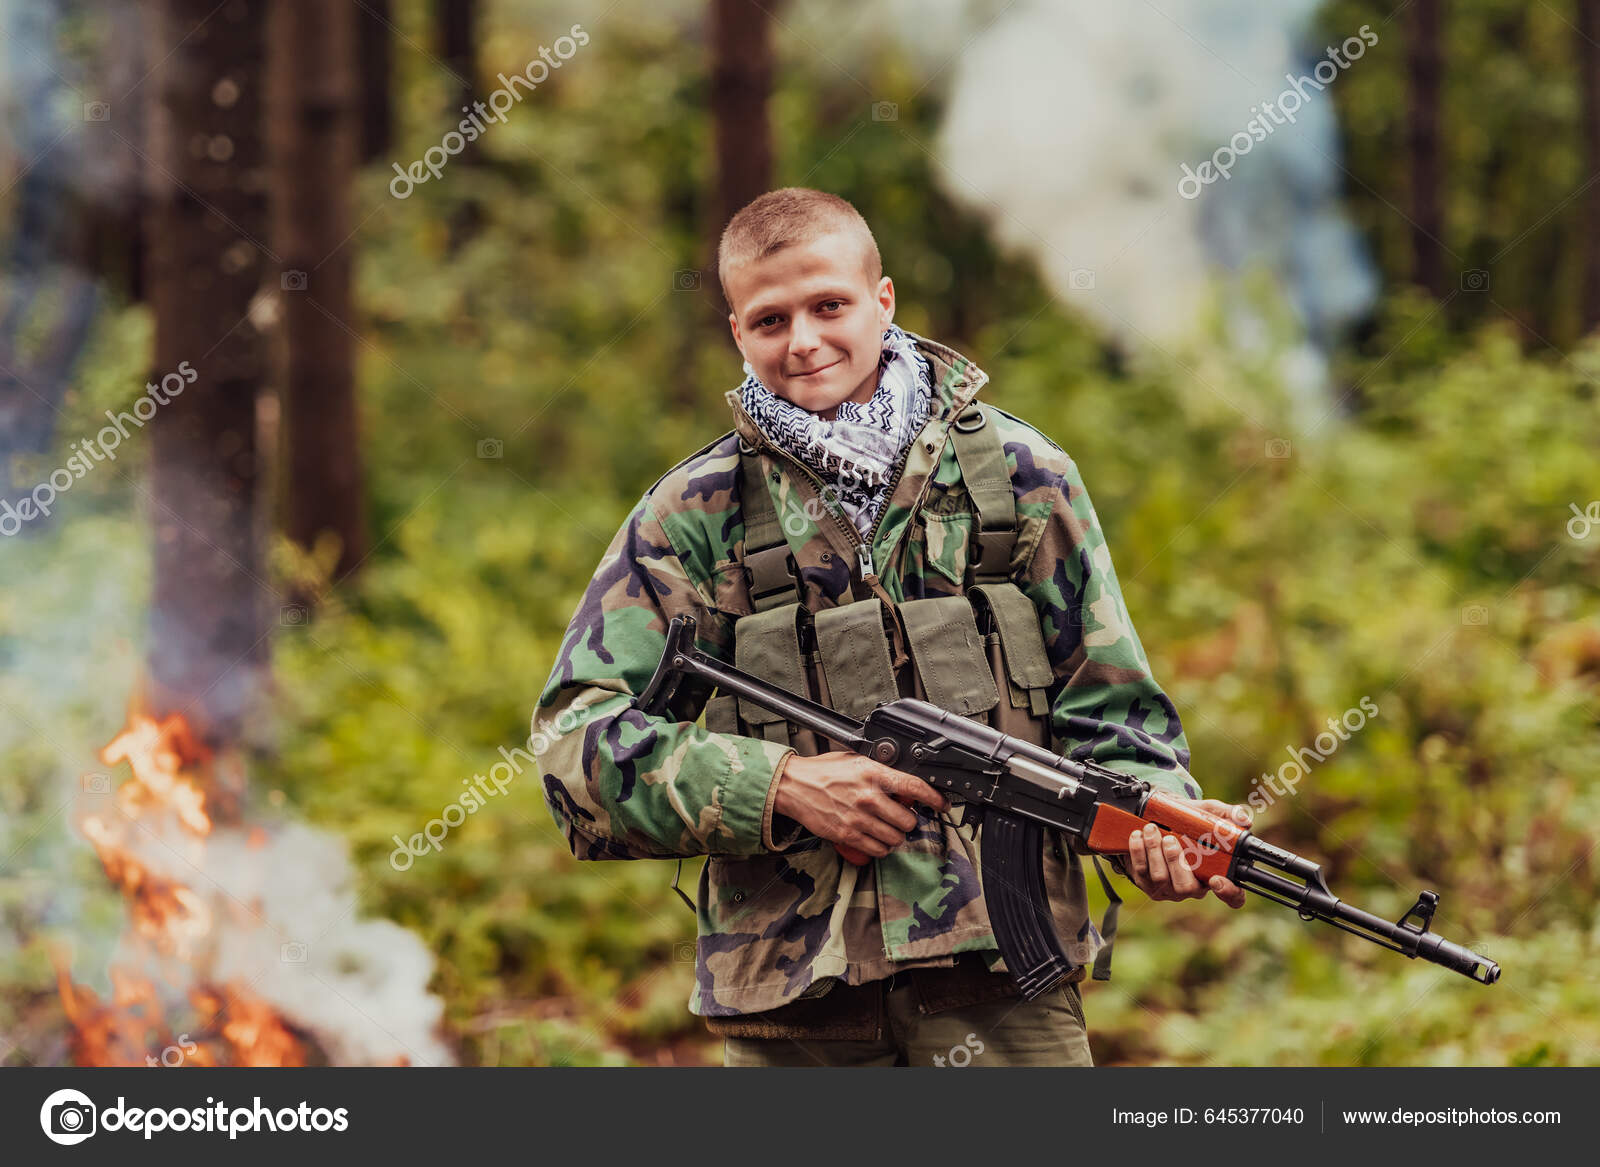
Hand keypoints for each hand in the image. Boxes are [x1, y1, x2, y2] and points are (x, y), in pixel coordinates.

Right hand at [773, 751, 949, 865]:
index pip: (914, 788)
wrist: (794, 786)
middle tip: (902, 818)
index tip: (942, 804)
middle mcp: (868, 797)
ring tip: (889, 830)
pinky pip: (877, 850)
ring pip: (895, 838)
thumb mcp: (856, 760)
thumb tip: (902, 780)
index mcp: (873, 773)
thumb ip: (880, 770)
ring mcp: (858, 818)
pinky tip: (877, 840)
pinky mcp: (847, 835)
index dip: (934, 799)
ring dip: (896, 837)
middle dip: (908, 821)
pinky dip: (881, 848)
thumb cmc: (823, 771)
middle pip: (908, 820)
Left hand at [1125, 799, 1250, 907]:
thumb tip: (1244, 820)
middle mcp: (1193, 887)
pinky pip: (1141, 871)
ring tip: (1151, 830)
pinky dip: (1138, 851)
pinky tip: (1138, 836)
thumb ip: (1227, 814)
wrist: (1158, 819)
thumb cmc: (1188, 822)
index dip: (1228, 893)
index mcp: (1215, 875)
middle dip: (1176, 862)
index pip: (1232, 896)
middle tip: (1170, 839)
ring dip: (1154, 851)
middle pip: (1186, 887)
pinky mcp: (1146, 883)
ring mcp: (1168, 889)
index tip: (1217, 879)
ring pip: (1160, 878)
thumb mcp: (1208, 814)